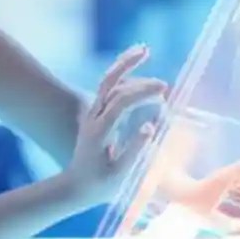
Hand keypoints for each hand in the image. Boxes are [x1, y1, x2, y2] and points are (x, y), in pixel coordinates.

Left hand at [60, 46, 168, 206]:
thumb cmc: (100, 186)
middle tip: (148, 51)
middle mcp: (93, 118)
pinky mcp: (95, 116)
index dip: (142, 92)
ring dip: (124, 65)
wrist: (74, 187)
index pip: (120, 102)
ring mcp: (92, 115)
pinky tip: (138, 73)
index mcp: (99, 131)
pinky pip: (108, 90)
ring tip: (144, 51)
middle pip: (108, 83)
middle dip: (129, 65)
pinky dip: (122, 76)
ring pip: (106, 83)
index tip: (164, 89)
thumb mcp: (119, 175)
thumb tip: (151, 126)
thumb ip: (135, 151)